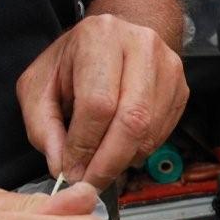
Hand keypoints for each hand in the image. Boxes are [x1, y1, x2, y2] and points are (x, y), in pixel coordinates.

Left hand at [16, 14, 188, 189]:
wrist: (112, 40)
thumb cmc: (73, 61)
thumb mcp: (39, 87)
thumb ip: (42, 128)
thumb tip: (63, 168)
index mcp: (100, 37)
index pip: (98, 103)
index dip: (85, 145)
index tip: (73, 170)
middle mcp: (141, 47)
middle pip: (132, 121)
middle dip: (109, 162)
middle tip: (92, 181)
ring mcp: (167, 69)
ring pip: (150, 133)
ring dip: (124, 160)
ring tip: (103, 165)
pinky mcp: (181, 89)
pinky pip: (162, 135)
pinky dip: (140, 152)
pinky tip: (121, 149)